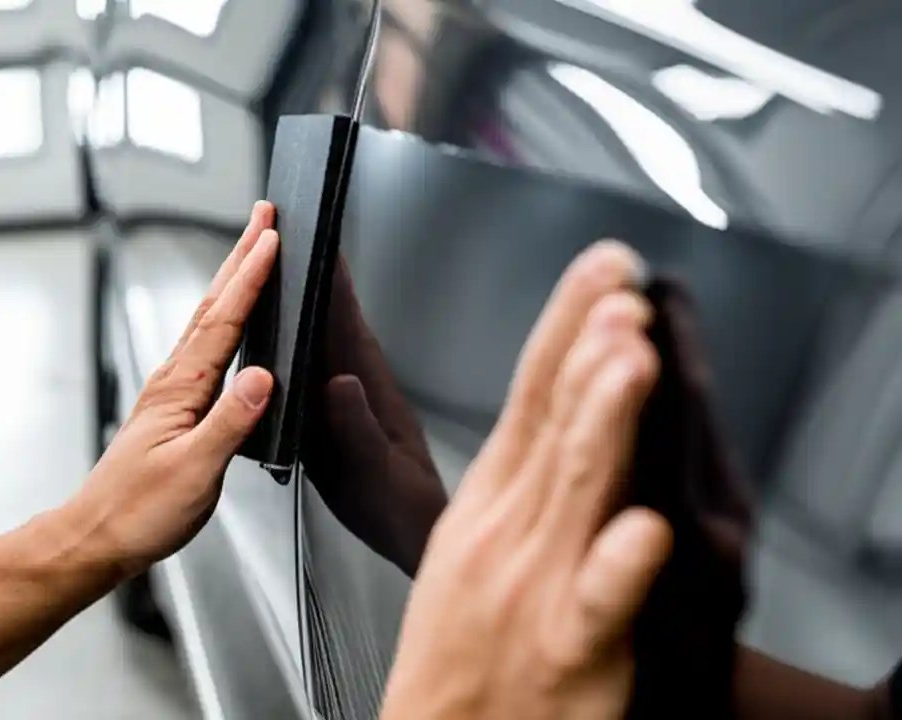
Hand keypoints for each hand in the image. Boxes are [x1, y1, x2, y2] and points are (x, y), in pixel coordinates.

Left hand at [74, 201, 278, 577]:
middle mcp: (174, 381)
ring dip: (232, 282)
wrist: (96, 536)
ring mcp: (172, 393)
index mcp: (182, 389)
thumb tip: (262, 376)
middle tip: (264, 217)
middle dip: (241, 258)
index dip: (250, 278)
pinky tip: (230, 324)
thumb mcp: (194, 472)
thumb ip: (230, 422)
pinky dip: (224, 319)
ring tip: (253, 252)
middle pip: (213, 305)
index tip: (273, 238)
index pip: (224, 321)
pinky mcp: (174, 409)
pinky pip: (205, 348)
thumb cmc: (139, 512)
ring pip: (207, 321)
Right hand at [303, 258, 447, 576]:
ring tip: (282, 269)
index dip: (330, 278)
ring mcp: (348, 397)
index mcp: (369, 387)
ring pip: (324, 339)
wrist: (412, 536)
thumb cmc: (402, 508)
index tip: (315, 236)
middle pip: (333, 318)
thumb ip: (358, 429)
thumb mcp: (377, 473)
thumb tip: (340, 382)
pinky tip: (283, 336)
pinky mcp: (336, 416)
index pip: (346, 321)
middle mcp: (358, 383)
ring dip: (306, 304)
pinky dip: (299, 342)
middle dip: (314, 275)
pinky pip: (314, 366)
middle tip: (291, 232)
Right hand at [381, 242, 670, 719]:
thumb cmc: (462, 653)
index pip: (530, 397)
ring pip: (575, 493)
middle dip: (589, 349)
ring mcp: (534, 588)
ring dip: (603, 420)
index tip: (601, 272)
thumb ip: (523, 480)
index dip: (566, 328)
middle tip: (622, 287)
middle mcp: (508, 534)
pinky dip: (618, 565)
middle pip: (553, 427)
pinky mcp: (564, 651)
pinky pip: (595, 605)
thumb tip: (567, 410)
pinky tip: (644, 529)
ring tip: (630, 357)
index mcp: (488, 505)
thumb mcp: (473, 547)